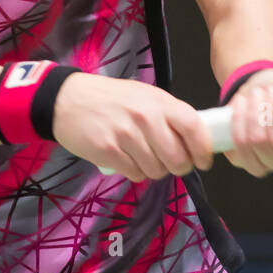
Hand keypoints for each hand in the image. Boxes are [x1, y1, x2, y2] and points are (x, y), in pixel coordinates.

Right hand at [52, 73, 214, 181]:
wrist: (69, 99)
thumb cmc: (113, 98)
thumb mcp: (146, 96)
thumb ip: (169, 115)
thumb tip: (194, 141)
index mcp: (160, 102)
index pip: (194, 127)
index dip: (203, 149)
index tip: (203, 161)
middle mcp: (146, 118)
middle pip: (178, 158)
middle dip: (178, 167)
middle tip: (171, 163)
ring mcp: (126, 135)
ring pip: (157, 171)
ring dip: (154, 170)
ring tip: (143, 156)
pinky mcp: (108, 152)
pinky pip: (135, 175)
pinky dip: (134, 172)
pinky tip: (126, 158)